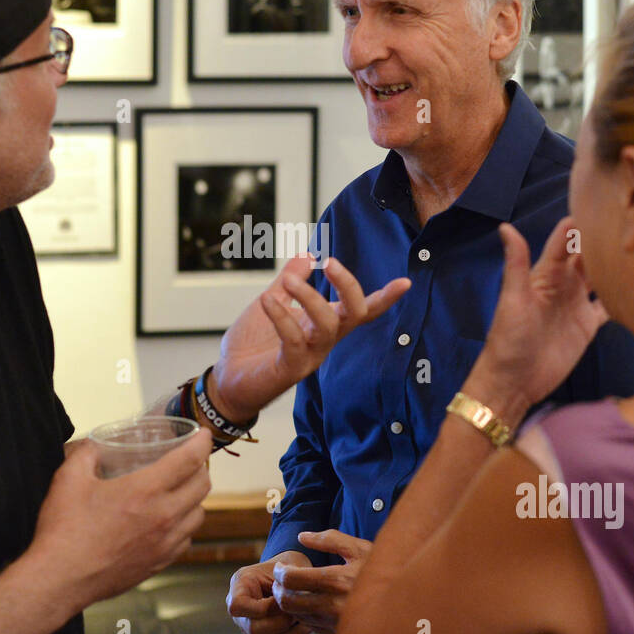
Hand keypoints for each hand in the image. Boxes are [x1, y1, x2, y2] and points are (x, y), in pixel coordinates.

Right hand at [27, 430, 211, 608]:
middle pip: (202, 485)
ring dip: (195, 498)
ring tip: (181, 491)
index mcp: (145, 490)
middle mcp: (164, 516)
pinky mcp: (159, 564)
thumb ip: (86, 453)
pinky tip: (170, 522)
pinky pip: (186, 539)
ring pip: (199, 514)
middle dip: (200, 467)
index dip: (202, 442)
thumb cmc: (64, 528)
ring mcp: (165, 543)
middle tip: (189, 460)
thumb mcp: (69, 478)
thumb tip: (96, 446)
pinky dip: (185, 525)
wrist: (60, 580)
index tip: (204, 434)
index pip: (189, 459)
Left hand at [210, 255, 409, 420]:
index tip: (405, 282)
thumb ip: (290, 279)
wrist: (227, 380)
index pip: (362, 309)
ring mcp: (311, 356)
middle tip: (330, 263)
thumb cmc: (253, 345)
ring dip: (310, 297)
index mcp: (325, 323)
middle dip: (348, 286)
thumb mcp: (273, 300)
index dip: (385, 298)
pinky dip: (282, 317)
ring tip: (288, 280)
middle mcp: (324, 340)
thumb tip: (308, 253)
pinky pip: (295, 340)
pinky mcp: (291, 368)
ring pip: (328, 325)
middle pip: (355, 314)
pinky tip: (267, 301)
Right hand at [227, 551, 313, 633]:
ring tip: (305, 618)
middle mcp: (240, 610)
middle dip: (281, 622)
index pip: (236, 606)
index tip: (280, 598)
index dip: (260, 608)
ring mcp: (248, 628)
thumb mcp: (289, 564)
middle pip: (253, 629)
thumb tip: (288, 605)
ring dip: (290, 633)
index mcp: (240, 585)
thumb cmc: (291, 567)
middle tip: (297, 611)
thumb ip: (288, 580)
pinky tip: (304, 626)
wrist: (293, 577)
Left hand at [269, 530, 371, 633]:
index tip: (279, 568)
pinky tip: (308, 604)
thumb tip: (302, 536)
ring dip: (288, 604)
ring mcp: (336, 622)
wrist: (406, 600)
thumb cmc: (381, 568)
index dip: (279, 573)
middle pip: (289, 602)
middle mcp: (334, 604)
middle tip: (279, 581)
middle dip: (278, 590)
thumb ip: (329, 539)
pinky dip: (303, 616)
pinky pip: (311, 626)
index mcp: (336, 579)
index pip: (292, 579)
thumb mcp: (358, 548)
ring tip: (291, 591)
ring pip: (297, 616)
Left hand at [469, 216, 608, 410]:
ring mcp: (578, 304)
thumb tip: (505, 227)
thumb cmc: (507, 339)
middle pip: (589, 255)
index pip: (567, 241)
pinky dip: (625, 297)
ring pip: (603, 277)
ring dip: (619, 265)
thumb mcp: (513, 300)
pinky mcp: (588, 325)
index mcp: (546, 274)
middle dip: (606, 239)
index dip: (582, 223)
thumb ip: (516, 264)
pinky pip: (610, 306)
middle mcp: (564, 284)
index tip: (605, 203)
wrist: (514, 381)